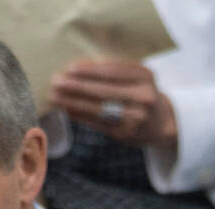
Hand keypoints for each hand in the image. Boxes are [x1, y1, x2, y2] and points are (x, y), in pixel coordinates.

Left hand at [49, 59, 177, 150]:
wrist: (161, 123)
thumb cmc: (141, 92)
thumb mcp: (137, 77)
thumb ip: (115, 71)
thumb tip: (77, 68)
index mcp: (146, 77)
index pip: (114, 72)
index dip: (90, 70)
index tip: (70, 68)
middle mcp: (143, 98)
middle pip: (104, 91)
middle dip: (77, 86)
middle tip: (55, 82)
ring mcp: (135, 118)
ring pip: (98, 109)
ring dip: (72, 103)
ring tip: (54, 97)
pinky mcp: (124, 134)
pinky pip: (97, 123)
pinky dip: (79, 116)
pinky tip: (66, 110)